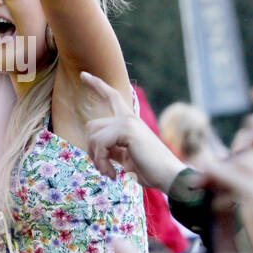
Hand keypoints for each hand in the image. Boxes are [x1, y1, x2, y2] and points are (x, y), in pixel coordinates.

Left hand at [81, 71, 185, 189]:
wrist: (169, 177)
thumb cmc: (150, 170)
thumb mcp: (125, 157)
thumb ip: (112, 148)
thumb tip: (94, 148)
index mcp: (129, 121)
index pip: (111, 96)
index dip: (97, 85)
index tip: (83, 75)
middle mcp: (128, 118)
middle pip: (91, 126)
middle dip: (91, 150)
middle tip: (103, 169)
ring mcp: (127, 122)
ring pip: (93, 137)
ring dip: (97, 160)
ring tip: (109, 173)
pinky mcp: (127, 130)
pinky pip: (100, 145)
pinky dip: (102, 163)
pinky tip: (113, 174)